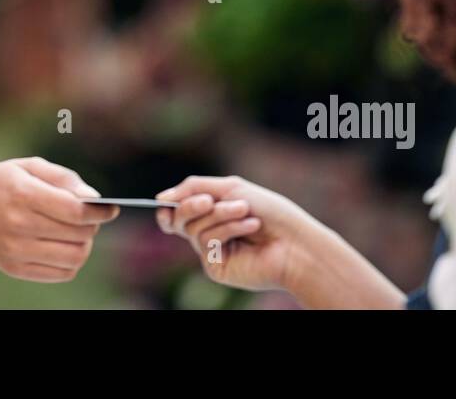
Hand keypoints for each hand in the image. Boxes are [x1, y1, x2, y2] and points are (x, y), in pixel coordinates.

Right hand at [0, 157, 119, 282]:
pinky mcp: (13, 268)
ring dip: (84, 245)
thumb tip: (95, 199)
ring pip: (74, 257)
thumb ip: (64, 177)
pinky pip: (60, 273)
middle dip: (93, 226)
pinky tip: (65, 246)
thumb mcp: (27, 166)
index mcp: (22, 194)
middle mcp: (18, 224)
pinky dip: (72, 262)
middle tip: (91, 218)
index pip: (75, 212)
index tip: (112, 208)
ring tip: (78, 233)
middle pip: (78, 235)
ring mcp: (15, 250)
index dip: (100, 212)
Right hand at [155, 175, 312, 292]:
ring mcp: (212, 251)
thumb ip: (193, 189)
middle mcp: (209, 232)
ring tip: (246, 213)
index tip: (165, 202)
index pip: (178, 211)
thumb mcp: (230, 188)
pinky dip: (228, 229)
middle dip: (191, 205)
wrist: (295, 240)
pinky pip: (207, 241)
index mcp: (212, 213)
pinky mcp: (216, 267)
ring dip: (221, 215)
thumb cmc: (270, 211)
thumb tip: (160, 199)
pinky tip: (250, 227)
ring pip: (194, 227)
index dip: (168, 207)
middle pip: (179, 218)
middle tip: (209, 201)